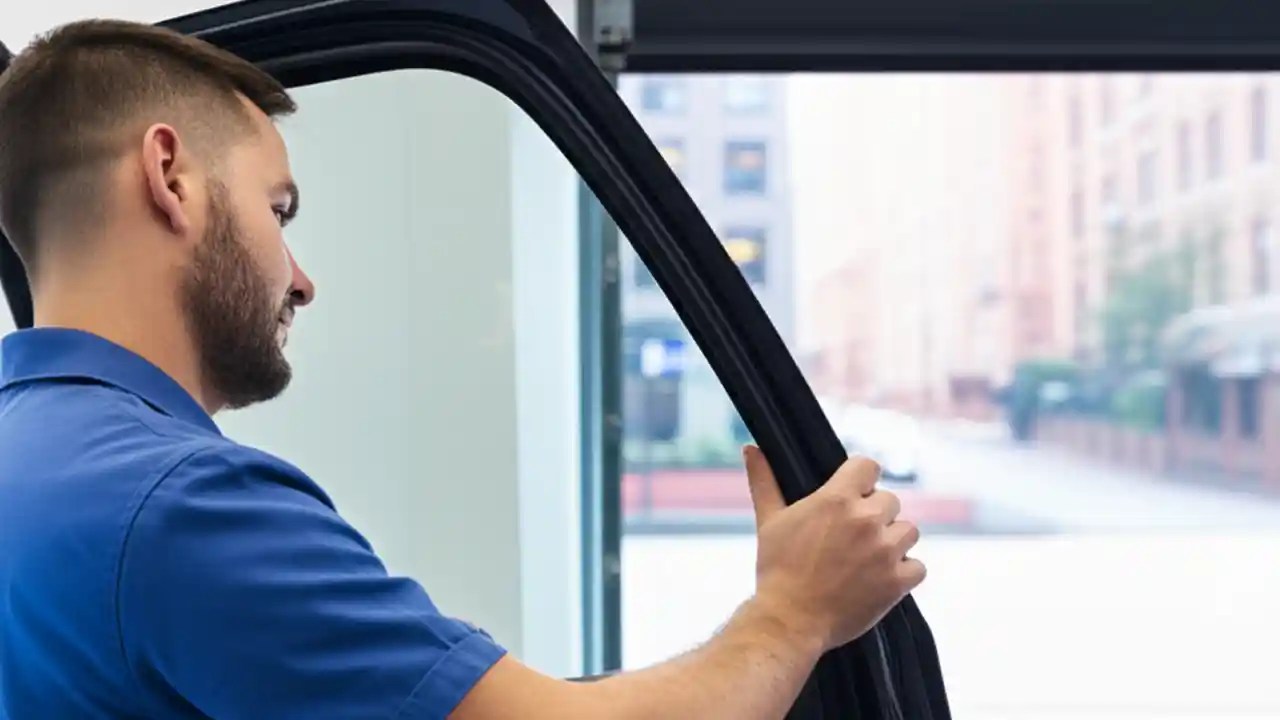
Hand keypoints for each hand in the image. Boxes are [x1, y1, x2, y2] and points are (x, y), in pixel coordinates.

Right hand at [743, 445, 924, 652]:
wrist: (789, 621)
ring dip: (893, 542)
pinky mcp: (897, 581)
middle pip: (890, 501)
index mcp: (837, 499)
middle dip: (874, 516)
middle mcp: (866, 520)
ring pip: (908, 531)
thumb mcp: (769, 521)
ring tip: (868, 559)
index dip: (862, 480)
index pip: (869, 466)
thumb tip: (750, 448)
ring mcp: (885, 551)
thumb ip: (764, 480)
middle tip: (851, 538)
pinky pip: (918, 567)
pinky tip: (881, 579)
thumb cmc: (776, 570)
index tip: (854, 495)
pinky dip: (904, 573)